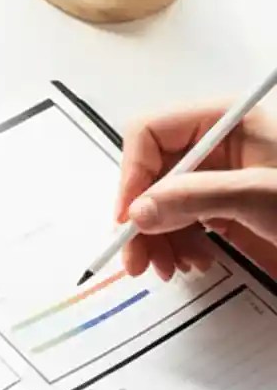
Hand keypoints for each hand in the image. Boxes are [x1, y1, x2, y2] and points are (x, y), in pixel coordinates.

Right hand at [116, 103, 276, 279]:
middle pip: (153, 173)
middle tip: (135, 256)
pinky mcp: (232, 212)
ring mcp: (225, 181)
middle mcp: (221, 147)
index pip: (152, 133)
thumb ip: (195, 198)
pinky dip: (178, 244)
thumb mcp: (262, 197)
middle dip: (141, 216)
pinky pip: (185, 223)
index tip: (128, 216)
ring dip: (156, 236)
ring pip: (163, 202)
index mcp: (228, 122)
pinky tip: (191, 261)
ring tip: (166, 266)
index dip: (133, 173)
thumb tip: (138, 211)